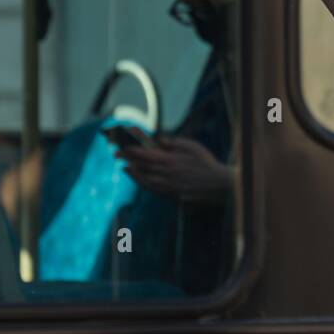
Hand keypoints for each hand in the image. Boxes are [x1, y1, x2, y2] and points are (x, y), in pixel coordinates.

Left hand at [117, 135, 231, 201]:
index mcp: (170, 159)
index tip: (120, 145)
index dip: (130, 149)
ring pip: (143, 178)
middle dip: (127, 158)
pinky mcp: (171, 194)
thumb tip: (159, 139)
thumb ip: (174, 143)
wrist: (218, 185)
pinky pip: (151, 189)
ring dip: (132, 171)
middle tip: (116, 154)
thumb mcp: (193, 147)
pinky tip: (138, 179)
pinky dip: (141, 183)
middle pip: (141, 165)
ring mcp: (167, 185)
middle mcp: (166, 173)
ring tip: (123, 166)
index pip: (145, 153)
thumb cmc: (207, 163)